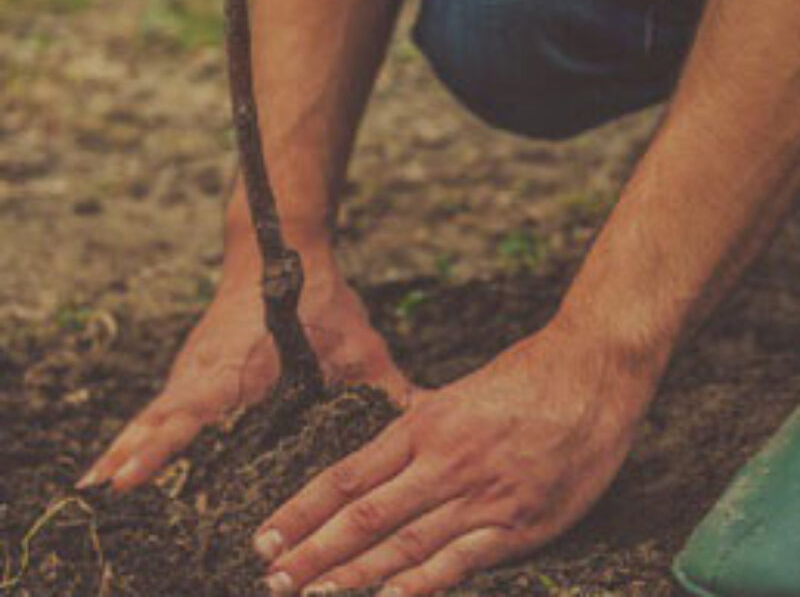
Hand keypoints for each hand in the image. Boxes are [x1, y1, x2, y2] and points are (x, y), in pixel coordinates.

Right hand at [79, 240, 411, 492]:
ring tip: (96, 491)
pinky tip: (120, 463)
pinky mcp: (194, 367)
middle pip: (162, 416)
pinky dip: (139, 431)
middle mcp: (209, 368)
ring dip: (126, 446)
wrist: (278, 245)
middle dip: (133, 455)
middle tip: (101, 500)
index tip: (128, 476)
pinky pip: (163, 404)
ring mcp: (196, 366)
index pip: (196, 407)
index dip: (163, 443)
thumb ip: (388, 389)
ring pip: (156, 411)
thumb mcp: (360, 344)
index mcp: (244, 364)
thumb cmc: (322, 296)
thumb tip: (431, 422)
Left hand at [253, 323, 652, 595]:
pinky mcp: (520, 523)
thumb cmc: (525, 376)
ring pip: (403, 543)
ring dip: (352, 574)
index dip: (303, 509)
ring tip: (310, 595)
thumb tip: (387, 443)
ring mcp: (480, 495)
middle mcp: (442, 461)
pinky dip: (421, 584)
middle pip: (364, 514)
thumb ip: (423, 423)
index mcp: (424, 425)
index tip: (267, 534)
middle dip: (313, 550)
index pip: (348, 475)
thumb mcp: (460, 392)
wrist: (590, 371)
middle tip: (271, 578)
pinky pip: (462, 560)